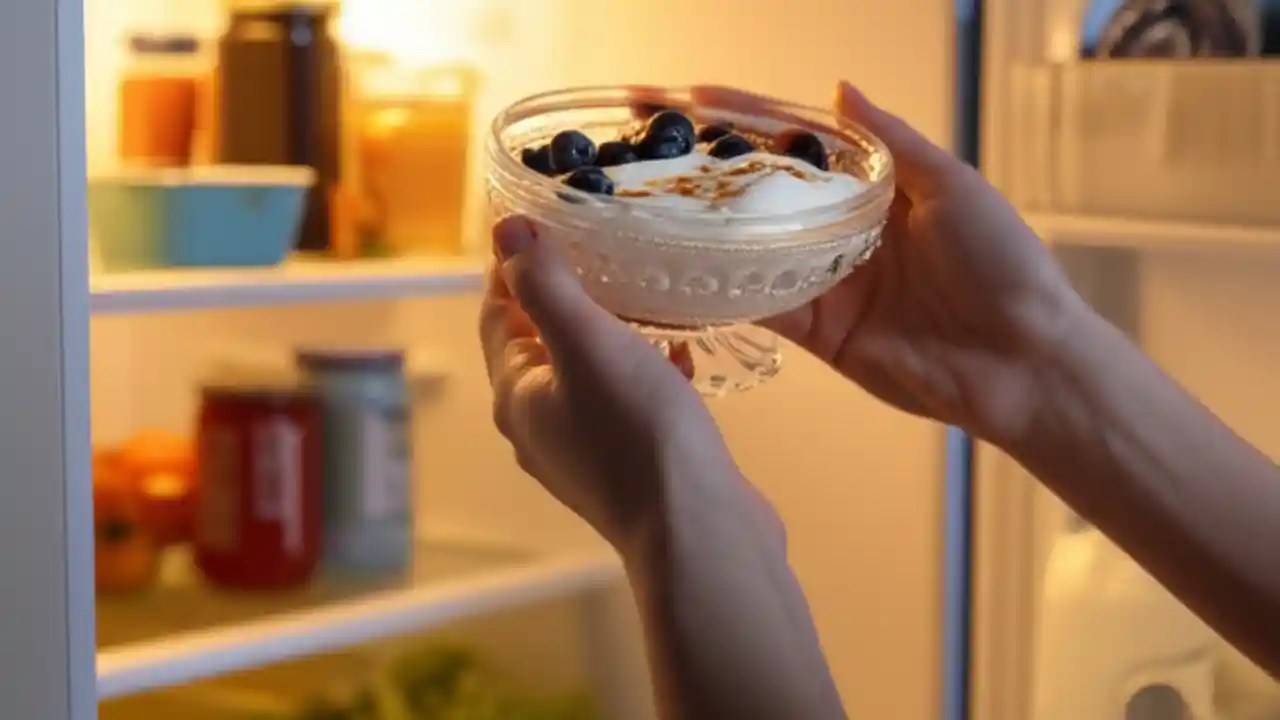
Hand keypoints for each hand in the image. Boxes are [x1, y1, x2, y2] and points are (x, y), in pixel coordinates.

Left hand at [479, 216, 752, 550]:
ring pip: (587, 373)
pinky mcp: (630, 466)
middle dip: (564, 294)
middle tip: (599, 247)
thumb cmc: (637, 430)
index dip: (512, 265)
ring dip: (608, 332)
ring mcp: (584, 452)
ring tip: (640, 292)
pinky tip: (679, 357)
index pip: (496, 314)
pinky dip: (644, 372)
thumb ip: (544, 284)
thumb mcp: (587, 342)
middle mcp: (539, 427)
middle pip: (538, 343)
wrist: (698, 530)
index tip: (543, 219)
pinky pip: (627, 402)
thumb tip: (505, 231)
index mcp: (516, 395)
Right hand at [698, 82, 1086, 446]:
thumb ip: (893, 143)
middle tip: (663, 157)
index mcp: (880, 198)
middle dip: (725, 180)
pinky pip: (767, 309)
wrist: (1021, 362)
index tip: (705, 105)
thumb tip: (838, 89)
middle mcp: (848, 239)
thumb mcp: (952, 187)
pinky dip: (730, 292)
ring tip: (659, 207)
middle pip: (775, 204)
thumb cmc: (1001, 264)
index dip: (761, 130)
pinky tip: (688, 270)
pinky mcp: (822, 336)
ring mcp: (832, 288)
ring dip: (717, 234)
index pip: (809, 156)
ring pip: (761, 255)